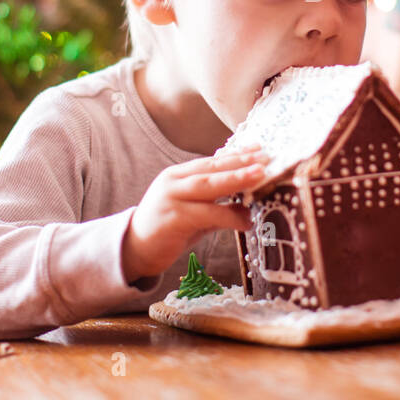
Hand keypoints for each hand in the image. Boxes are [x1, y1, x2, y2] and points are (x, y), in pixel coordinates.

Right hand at [122, 145, 267, 282]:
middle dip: (240, 162)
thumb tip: (247, 206)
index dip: (235, 155)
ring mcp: (171, 199)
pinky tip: (246, 221)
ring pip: (208, 186)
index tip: (258, 148)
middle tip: (265, 157)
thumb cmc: (167, 231)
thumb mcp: (193, 213)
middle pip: (211, 168)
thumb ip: (216, 206)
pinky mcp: (172, 219)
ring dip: (236, 180)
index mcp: (177, 176)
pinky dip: (229, 216)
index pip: (210, 161)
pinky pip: (207, 215)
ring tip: (260, 176)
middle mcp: (173, 182)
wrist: (134, 251)